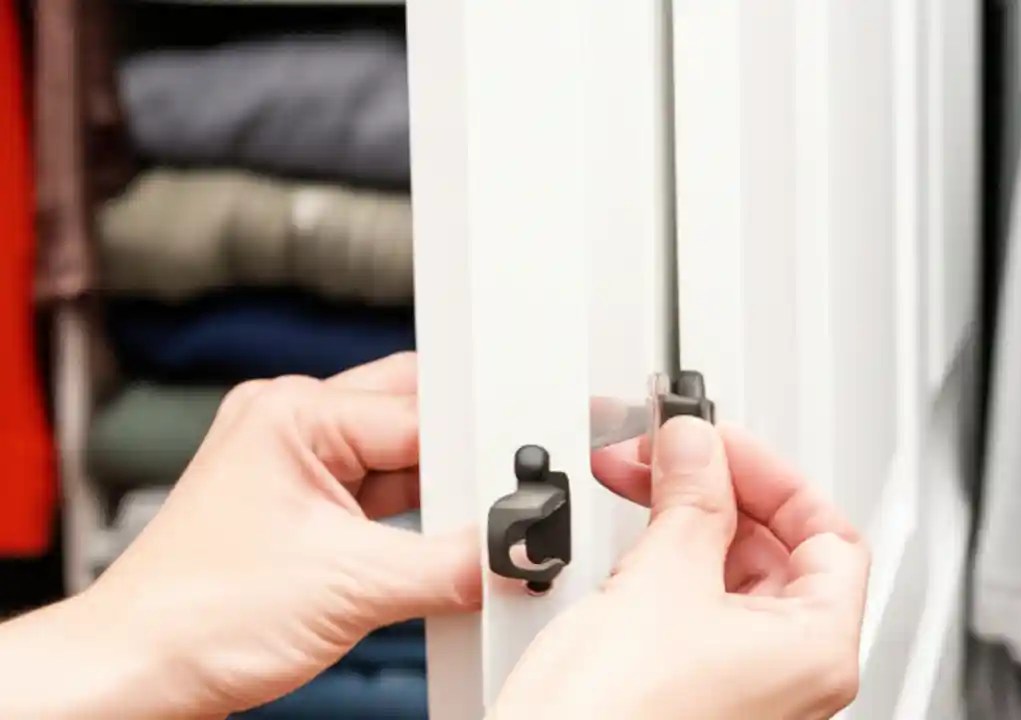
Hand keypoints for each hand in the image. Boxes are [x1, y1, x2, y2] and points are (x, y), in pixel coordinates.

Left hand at [14, 353, 479, 717]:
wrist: (137, 677)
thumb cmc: (195, 618)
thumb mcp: (351, 587)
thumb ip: (452, 565)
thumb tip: (516, 554)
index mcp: (293, 412)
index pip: (421, 414)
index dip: (478, 456)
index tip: (527, 487)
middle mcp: (293, 426)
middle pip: (416, 421)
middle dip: (461, 465)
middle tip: (503, 504)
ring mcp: (296, 469)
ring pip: (403, 463)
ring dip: (438, 500)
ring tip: (460, 538)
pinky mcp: (304, 513)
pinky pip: (383, 500)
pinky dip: (415, 527)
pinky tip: (434, 553)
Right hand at [493, 417, 870, 718]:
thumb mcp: (659, 582)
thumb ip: (689, 499)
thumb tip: (695, 445)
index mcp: (817, 651)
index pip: (828, 532)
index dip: (772, 474)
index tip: (717, 442)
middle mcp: (790, 677)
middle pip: (777, 550)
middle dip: (716, 491)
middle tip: (664, 455)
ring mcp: (741, 688)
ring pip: (729, 578)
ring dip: (685, 523)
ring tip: (637, 488)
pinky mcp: (690, 692)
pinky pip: (694, 611)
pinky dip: (665, 566)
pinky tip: (627, 545)